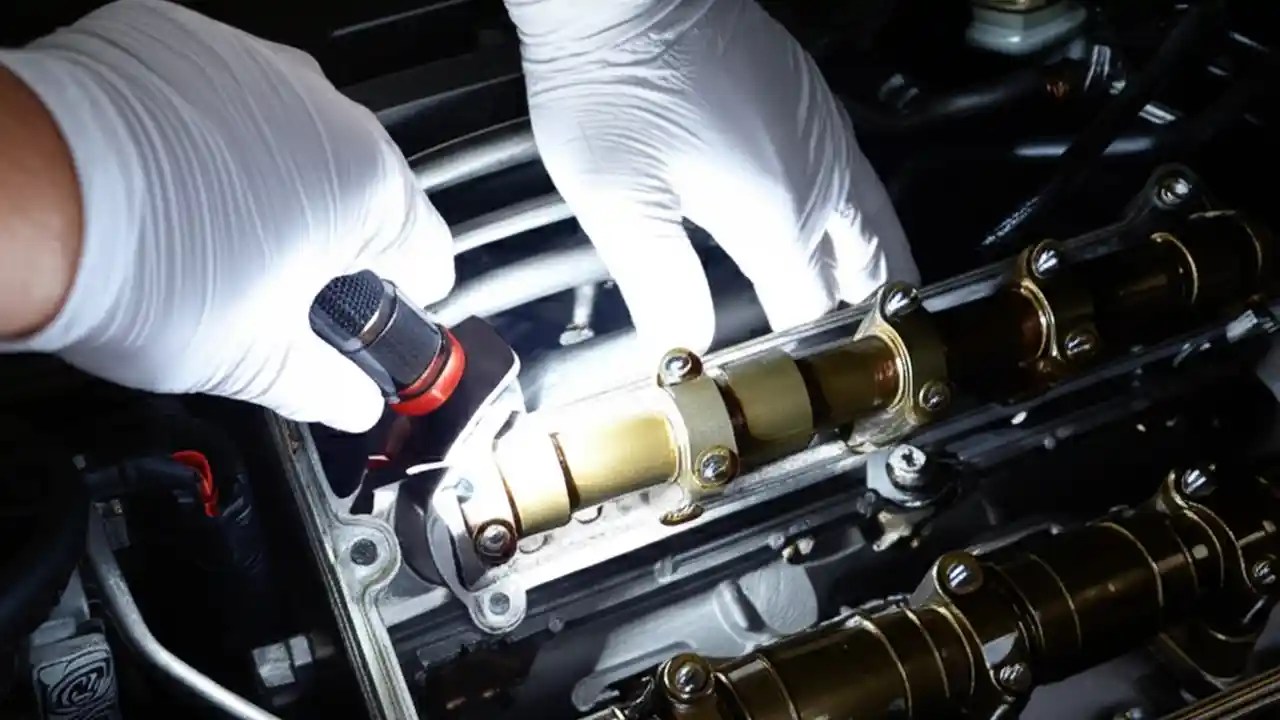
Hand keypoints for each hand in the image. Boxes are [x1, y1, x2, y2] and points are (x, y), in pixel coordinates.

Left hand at [0, 0, 452, 432]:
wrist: (26, 198)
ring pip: (295, 138)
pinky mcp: (188, 40)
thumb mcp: (255, 364)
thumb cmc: (138, 269)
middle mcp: (325, 108)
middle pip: (363, 191)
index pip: (429, 253)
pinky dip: (215, 137)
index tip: (366, 321)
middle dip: (331, 242)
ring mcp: (256, 63)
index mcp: (366, 186)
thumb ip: (331, 389)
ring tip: (210, 238)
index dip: (402, 301)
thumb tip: (352, 403)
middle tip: (271, 292)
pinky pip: (229, 97)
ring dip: (274, 184)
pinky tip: (173, 183)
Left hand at [506, 0, 919, 358]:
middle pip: (872, 266)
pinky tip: (830, 231)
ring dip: (873, 269)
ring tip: (867, 309)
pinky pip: (853, 178)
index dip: (808, 363)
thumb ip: (661, 283)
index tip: (799, 396)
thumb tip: (682, 351)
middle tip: (864, 362)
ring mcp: (820, 133)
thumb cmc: (612, 78)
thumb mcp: (620, 198)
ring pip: (874, 219)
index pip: (813, 313)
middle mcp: (817, 174)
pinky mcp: (807, 102)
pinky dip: (854, 221)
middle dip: (869, 318)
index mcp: (778, 212)